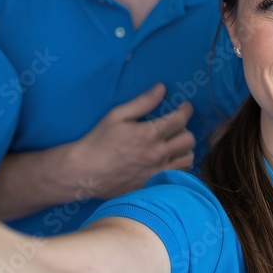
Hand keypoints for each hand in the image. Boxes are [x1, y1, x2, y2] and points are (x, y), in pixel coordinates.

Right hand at [72, 83, 195, 198]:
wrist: (84, 172)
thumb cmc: (99, 141)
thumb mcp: (117, 115)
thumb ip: (142, 102)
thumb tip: (162, 88)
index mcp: (148, 134)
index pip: (180, 119)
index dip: (186, 110)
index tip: (184, 106)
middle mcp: (157, 154)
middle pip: (188, 138)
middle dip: (185, 128)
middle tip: (175, 125)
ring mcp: (157, 172)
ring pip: (187, 158)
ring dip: (184, 148)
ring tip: (174, 143)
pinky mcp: (153, 184)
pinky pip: (179, 174)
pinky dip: (179, 165)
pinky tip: (170, 159)